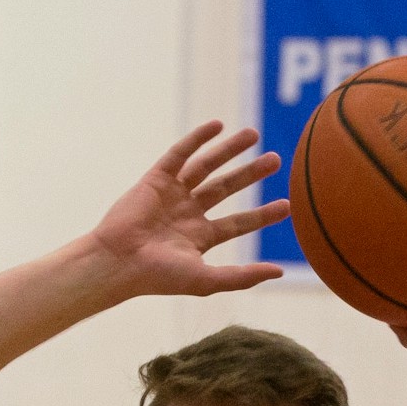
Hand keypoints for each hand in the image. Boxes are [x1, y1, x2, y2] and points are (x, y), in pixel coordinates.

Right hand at [88, 122, 290, 298]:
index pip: (238, 222)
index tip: (286, 205)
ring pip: (207, 166)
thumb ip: (243, 276)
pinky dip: (197, 138)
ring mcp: (172, 194)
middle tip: (275, 159)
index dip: (262, 215)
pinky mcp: (156, 179)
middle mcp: (188, 213)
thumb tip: (280, 272)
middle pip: (226, 188)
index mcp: (200, 238)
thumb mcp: (207, 280)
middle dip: (250, 174)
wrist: (119, 262)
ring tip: (253, 134)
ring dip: (229, 150)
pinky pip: (180, 153)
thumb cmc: (160, 277)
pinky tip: (217, 125)